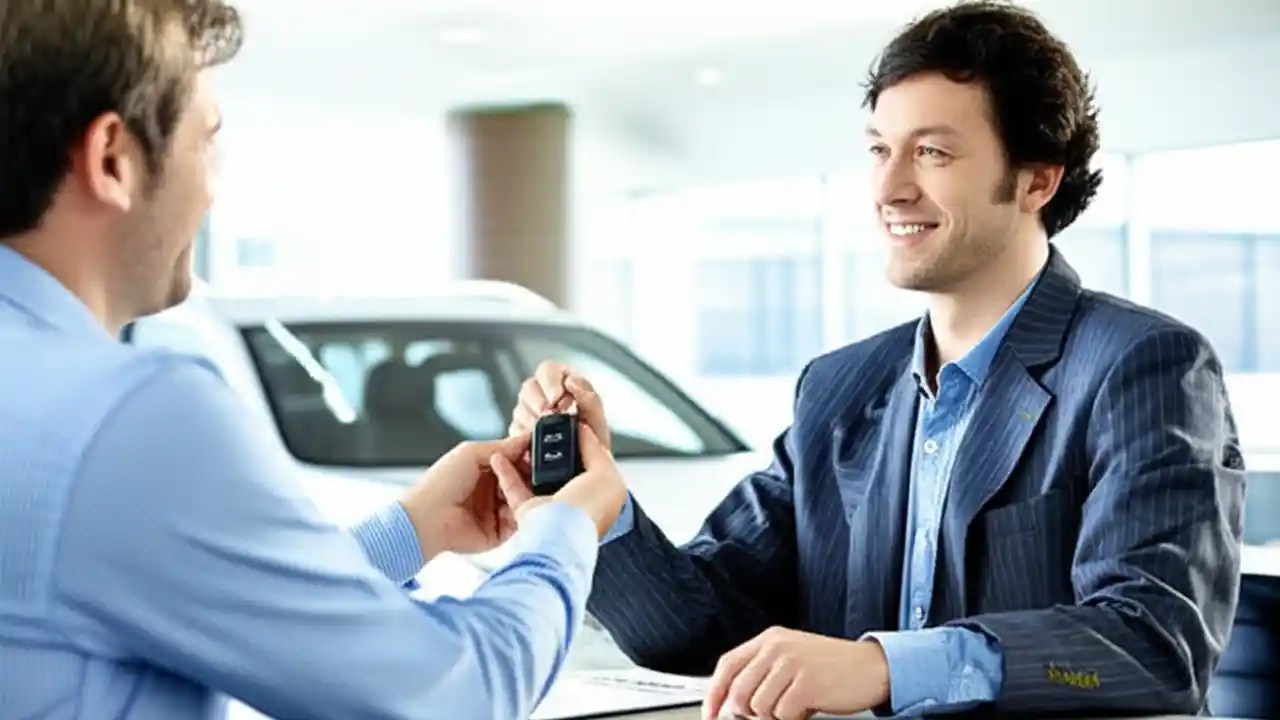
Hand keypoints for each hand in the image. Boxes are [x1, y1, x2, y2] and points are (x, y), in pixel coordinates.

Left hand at [399, 434, 531, 559]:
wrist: (428, 518)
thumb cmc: (440, 484)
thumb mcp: (471, 452)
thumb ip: (502, 446)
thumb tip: (526, 438)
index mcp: (482, 470)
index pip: (513, 462)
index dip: (525, 457)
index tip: (536, 452)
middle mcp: (489, 491)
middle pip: (520, 482)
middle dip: (528, 475)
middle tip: (533, 470)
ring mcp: (493, 512)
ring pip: (522, 501)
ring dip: (523, 493)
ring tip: (518, 486)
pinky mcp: (496, 533)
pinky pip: (517, 523)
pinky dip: (520, 514)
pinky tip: (515, 505)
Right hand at [492, 423, 626, 539]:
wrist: (560, 531)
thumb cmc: (588, 509)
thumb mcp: (605, 471)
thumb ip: (595, 449)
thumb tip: (584, 430)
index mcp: (600, 495)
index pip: (591, 464)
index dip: (583, 444)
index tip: (571, 425)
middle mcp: (576, 502)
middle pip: (561, 468)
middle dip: (552, 449)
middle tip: (544, 428)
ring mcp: (551, 507)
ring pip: (536, 477)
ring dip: (528, 458)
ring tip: (523, 438)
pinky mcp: (528, 511)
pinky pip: (514, 487)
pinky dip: (506, 472)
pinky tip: (502, 456)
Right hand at [510, 360, 609, 451]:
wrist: (583, 466)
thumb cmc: (593, 439)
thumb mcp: (597, 417)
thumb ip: (588, 397)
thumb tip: (571, 381)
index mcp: (563, 383)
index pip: (548, 369)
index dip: (549, 382)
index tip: (556, 397)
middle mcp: (544, 395)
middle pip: (529, 387)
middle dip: (539, 402)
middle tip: (549, 416)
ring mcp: (530, 412)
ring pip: (520, 407)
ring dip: (533, 420)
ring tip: (548, 431)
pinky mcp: (520, 430)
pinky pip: (514, 428)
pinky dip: (526, 435)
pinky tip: (538, 441)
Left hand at [703, 628, 889, 719]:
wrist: (872, 667)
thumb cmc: (832, 666)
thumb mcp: (792, 657)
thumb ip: (763, 671)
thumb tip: (733, 702)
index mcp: (770, 639)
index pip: (727, 665)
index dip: (714, 693)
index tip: (711, 713)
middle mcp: (777, 647)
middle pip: (738, 691)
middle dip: (747, 713)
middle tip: (769, 715)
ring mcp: (791, 664)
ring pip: (758, 707)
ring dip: (774, 717)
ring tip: (794, 707)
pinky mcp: (807, 683)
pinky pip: (782, 715)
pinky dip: (792, 719)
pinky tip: (807, 708)